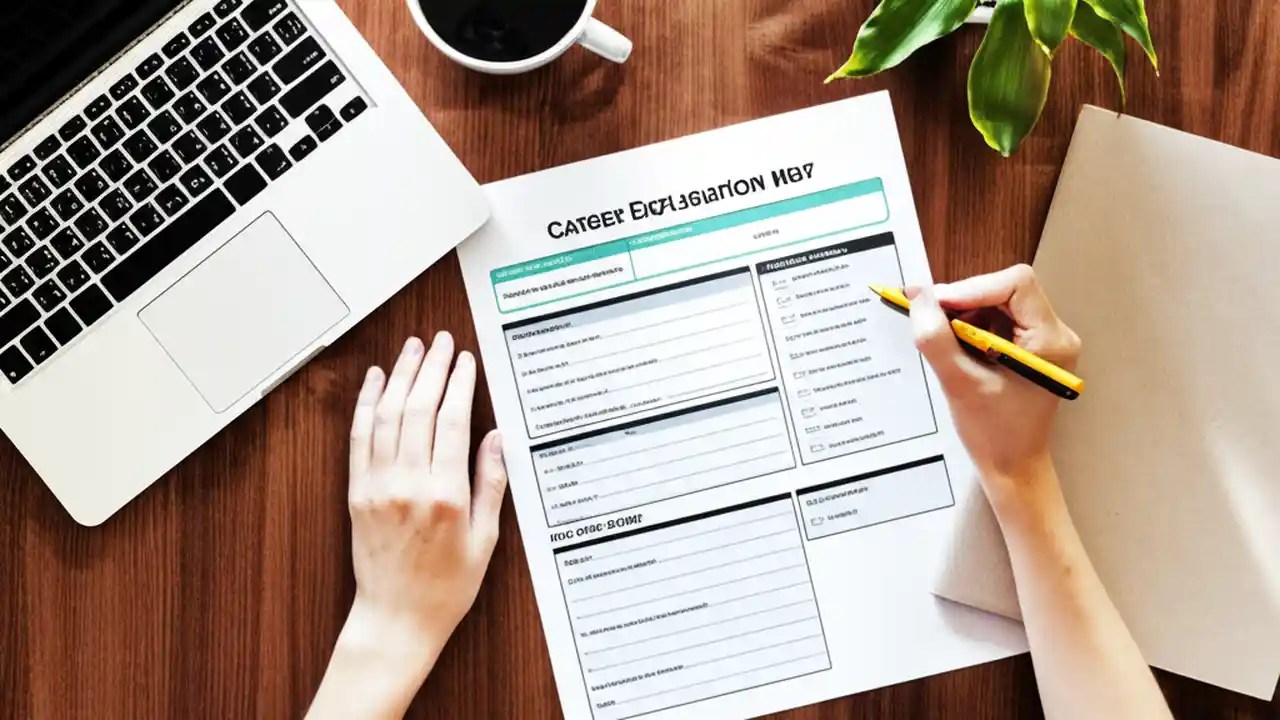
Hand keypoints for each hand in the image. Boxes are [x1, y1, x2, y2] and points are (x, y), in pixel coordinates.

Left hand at [347, 332, 506, 650]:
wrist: (396, 620)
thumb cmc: (446, 587)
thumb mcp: (485, 540)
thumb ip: (491, 484)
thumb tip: (497, 438)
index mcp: (447, 496)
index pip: (451, 421)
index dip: (458, 384)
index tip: (465, 360)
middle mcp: (409, 485)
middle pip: (418, 408)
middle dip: (431, 368)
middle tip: (440, 341)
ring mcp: (378, 486)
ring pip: (387, 415)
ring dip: (399, 376)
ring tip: (412, 349)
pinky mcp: (357, 493)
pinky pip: (360, 438)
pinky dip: (366, 404)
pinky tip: (375, 381)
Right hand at [909, 265, 1079, 504]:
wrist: (1012, 466)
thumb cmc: (995, 434)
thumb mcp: (960, 384)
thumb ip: (937, 339)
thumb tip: (919, 298)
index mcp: (1050, 340)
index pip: (1016, 285)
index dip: (973, 287)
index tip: (937, 303)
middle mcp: (1054, 334)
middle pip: (1005, 290)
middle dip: (964, 300)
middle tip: (928, 316)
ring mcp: (1042, 340)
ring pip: (997, 303)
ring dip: (964, 314)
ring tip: (940, 337)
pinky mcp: (1027, 348)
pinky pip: (995, 320)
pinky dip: (969, 326)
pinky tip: (952, 346)